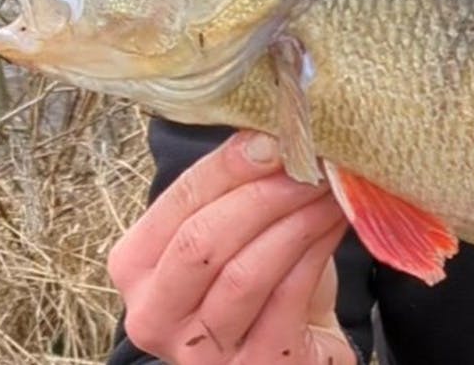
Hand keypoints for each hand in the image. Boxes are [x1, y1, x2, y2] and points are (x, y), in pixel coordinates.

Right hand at [107, 131, 355, 364]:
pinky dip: (316, 251)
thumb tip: (272, 129)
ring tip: (329, 189)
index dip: (228, 167)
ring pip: (245, 271)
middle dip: (262, 194)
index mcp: (136, 268)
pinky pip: (286, 297)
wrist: (295, 349)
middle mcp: (155, 315)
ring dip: (295, 220)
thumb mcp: (240, 232)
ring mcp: (202, 352)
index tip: (275, 138)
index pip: (178, 205)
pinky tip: (337, 222)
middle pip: (203, 241)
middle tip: (310, 164)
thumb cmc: (265, 283)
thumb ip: (241, 187)